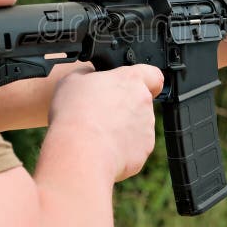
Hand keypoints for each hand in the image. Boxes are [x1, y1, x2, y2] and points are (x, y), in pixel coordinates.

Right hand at [47, 64, 163, 181]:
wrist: (81, 152)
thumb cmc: (75, 113)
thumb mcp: (72, 80)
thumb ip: (89, 75)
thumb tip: (90, 77)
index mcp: (130, 80)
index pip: (154, 75)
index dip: (146, 80)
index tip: (133, 86)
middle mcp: (144, 102)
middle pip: (141, 101)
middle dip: (125, 106)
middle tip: (101, 113)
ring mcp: (147, 128)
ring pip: (138, 125)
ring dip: (123, 128)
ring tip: (97, 133)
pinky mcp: (143, 151)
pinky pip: (134, 147)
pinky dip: (121, 148)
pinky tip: (102, 148)